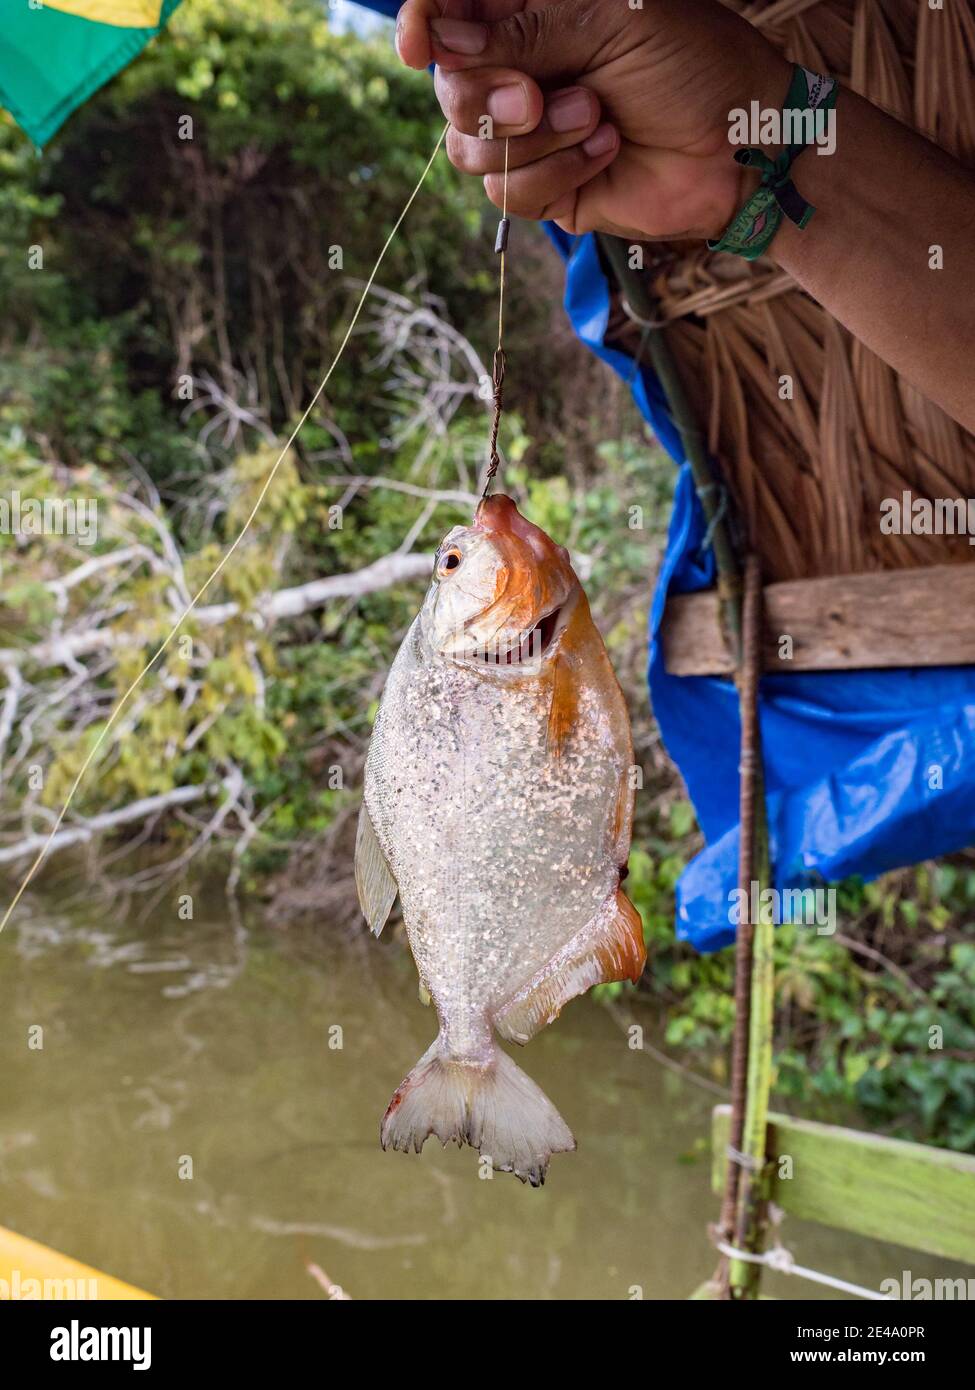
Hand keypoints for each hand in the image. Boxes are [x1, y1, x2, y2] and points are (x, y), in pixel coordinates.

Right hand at [396, 0, 790, 239]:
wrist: (741, 145)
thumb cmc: (692, 63)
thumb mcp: (609, 22)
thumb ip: (522, 30)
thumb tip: (441, 42)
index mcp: (533, 13)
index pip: (451, 15)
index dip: (424, 26)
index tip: (418, 44)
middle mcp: (523, 72)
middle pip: (450, 87)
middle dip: (487, 97)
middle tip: (536, 98)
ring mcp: (531, 134)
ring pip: (467, 146)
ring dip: (531, 139)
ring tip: (596, 118)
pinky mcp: (546, 188)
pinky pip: (506, 192)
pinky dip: (554, 173)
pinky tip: (605, 151)